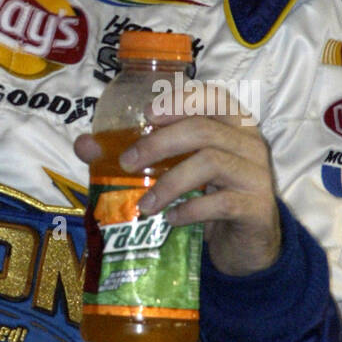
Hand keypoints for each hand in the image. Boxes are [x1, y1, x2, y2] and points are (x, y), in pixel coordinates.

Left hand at [74, 82, 281, 276]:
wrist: (246, 245)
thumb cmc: (209, 196)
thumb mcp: (176, 170)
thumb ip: (135, 153)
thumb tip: (85, 146)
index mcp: (233, 124)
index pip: (213, 96)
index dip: (180, 100)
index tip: (147, 114)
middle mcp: (249, 143)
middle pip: (203, 129)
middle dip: (160, 143)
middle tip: (128, 163)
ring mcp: (256, 175)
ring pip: (211, 162)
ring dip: (169, 182)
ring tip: (144, 204)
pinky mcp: (256, 208)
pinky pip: (221, 203)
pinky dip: (190, 210)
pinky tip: (171, 219)